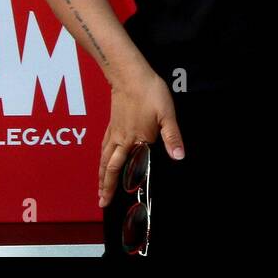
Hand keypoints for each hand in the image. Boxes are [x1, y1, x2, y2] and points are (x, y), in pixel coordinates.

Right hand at [98, 68, 184, 208]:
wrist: (130, 76)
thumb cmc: (150, 93)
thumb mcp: (167, 115)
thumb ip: (172, 137)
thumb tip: (178, 157)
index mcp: (136, 140)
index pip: (128, 168)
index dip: (122, 185)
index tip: (114, 200)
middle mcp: (122, 139)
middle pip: (110, 167)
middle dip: (105, 186)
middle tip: (102, 202)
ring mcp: (115, 132)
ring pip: (104, 158)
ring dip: (101, 175)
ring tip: (99, 188)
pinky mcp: (112, 125)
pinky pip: (104, 146)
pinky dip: (101, 158)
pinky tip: (102, 160)